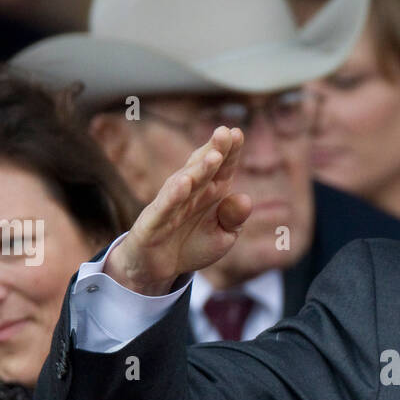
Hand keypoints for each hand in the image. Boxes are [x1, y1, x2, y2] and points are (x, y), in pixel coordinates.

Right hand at [107, 127, 251, 294]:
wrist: (160, 267)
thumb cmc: (193, 245)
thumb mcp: (222, 236)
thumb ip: (234, 219)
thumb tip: (245, 199)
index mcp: (212, 192)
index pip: (223, 168)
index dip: (230, 151)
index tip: (238, 133)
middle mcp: (191, 192)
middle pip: (203, 168)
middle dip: (215, 150)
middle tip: (225, 132)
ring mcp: (171, 204)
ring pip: (185, 183)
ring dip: (198, 169)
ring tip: (213, 155)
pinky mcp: (154, 221)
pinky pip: (165, 207)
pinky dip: (174, 196)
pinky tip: (184, 183)